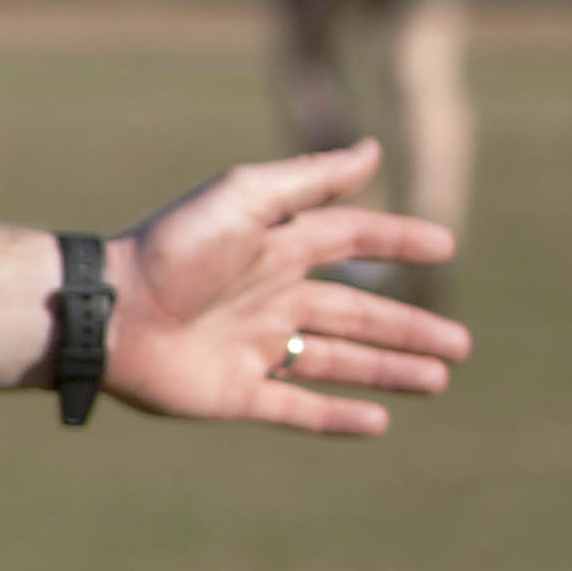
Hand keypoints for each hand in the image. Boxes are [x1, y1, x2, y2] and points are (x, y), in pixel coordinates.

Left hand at [107, 144, 467, 437]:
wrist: (108, 312)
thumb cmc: (172, 248)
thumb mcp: (244, 199)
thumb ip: (309, 180)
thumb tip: (373, 148)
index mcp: (274, 248)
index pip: (350, 239)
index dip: (396, 241)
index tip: (445, 246)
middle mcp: (270, 298)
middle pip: (356, 314)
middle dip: (408, 328)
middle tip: (463, 345)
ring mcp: (254, 349)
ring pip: (336, 361)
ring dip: (388, 371)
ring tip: (438, 378)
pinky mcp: (234, 394)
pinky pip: (296, 409)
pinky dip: (337, 417)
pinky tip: (380, 422)